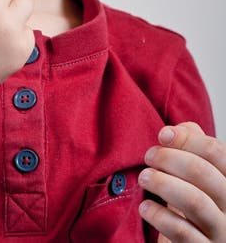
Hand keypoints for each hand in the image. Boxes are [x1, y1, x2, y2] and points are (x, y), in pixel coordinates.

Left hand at [138, 121, 225, 240]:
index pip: (216, 151)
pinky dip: (159, 215)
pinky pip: (182, 231)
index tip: (162, 135)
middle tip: (149, 156)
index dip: (187, 138)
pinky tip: (145, 207)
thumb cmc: (195, 205)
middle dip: (169, 158)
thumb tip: (175, 130)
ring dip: (162, 183)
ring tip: (144, 178)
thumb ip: (192, 148)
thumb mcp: (198, 176)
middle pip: (203, 173)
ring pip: (194, 201)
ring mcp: (222, 232)